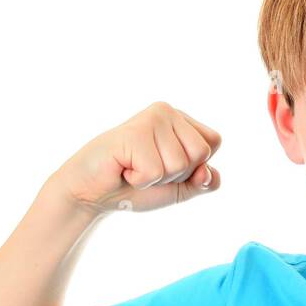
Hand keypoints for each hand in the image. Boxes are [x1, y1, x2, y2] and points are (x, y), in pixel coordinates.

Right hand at [52, 102, 221, 213]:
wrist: (93, 194)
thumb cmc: (135, 187)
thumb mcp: (180, 188)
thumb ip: (204, 182)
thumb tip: (208, 173)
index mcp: (180, 119)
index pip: (213, 142)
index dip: (195, 165)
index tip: (165, 165)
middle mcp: (166, 111)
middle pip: (200, 152)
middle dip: (177, 174)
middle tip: (148, 168)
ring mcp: (150, 119)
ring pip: (179, 164)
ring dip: (156, 178)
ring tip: (134, 168)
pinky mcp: (134, 132)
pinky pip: (155, 171)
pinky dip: (140, 180)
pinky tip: (124, 169)